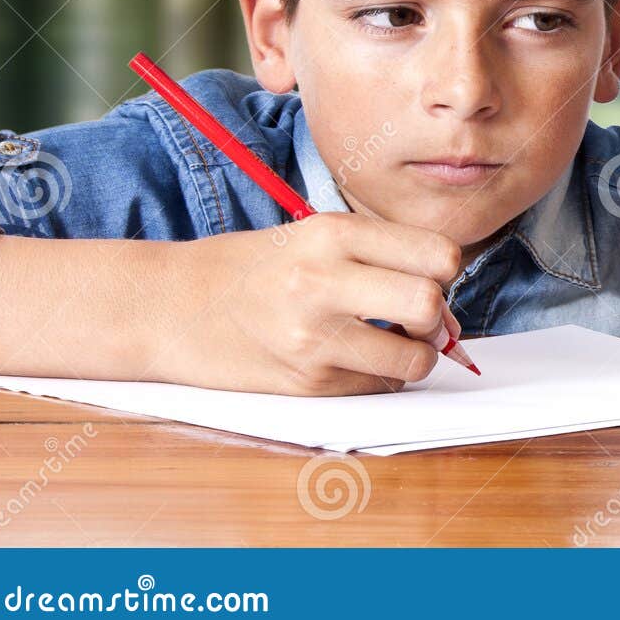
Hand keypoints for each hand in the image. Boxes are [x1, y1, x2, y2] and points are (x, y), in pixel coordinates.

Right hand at [164, 212, 462, 395]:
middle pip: (430, 305)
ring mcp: (313, 336)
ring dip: (413, 358)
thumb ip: (383, 261)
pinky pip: (377, 386)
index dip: (444, 273)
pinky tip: (349, 360)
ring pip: (414, 359)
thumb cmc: (252, 269)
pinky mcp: (305, 382)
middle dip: (436, 318)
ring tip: (387, 344)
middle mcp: (324, 281)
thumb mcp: (315, 238)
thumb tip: (449, 317)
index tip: (427, 279)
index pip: (438, 255)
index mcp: (334, 233)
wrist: (169, 306)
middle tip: (415, 319)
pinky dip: (377, 378)